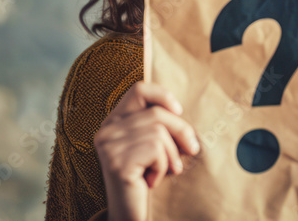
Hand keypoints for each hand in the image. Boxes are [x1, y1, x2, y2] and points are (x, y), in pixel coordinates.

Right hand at [94, 81, 200, 220]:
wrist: (128, 214)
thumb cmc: (145, 179)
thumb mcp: (151, 147)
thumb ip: (158, 126)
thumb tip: (180, 112)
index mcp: (113, 122)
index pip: (139, 89)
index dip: (163, 95)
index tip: (179, 111)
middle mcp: (106, 131)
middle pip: (156, 113)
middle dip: (181, 131)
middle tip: (191, 149)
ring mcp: (108, 146)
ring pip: (158, 132)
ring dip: (171, 155)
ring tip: (166, 170)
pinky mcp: (116, 162)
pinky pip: (155, 150)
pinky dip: (163, 166)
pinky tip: (153, 180)